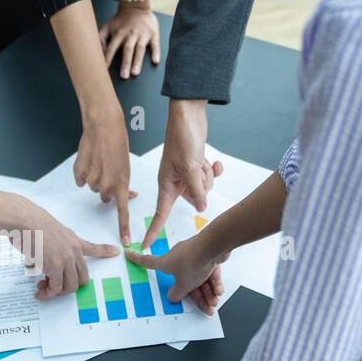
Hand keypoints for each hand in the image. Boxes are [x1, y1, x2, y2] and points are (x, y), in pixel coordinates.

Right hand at [19, 201, 120, 298]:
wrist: (24, 219)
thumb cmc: (30, 225)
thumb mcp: (48, 233)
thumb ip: (51, 249)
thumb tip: (38, 263)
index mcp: (73, 241)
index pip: (93, 248)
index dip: (105, 251)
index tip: (116, 251)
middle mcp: (73, 250)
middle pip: (82, 278)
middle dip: (68, 286)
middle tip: (52, 286)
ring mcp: (66, 258)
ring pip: (70, 286)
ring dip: (56, 292)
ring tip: (42, 289)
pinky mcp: (55, 266)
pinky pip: (56, 287)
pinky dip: (48, 293)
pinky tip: (39, 291)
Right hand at [74, 104, 133, 243]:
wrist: (103, 126)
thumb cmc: (117, 142)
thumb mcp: (126, 165)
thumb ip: (123, 183)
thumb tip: (127, 194)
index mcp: (120, 184)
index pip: (122, 212)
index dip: (123, 228)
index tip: (125, 241)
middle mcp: (105, 186)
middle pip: (104, 196)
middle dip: (106, 186)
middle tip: (109, 169)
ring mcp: (91, 181)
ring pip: (92, 186)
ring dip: (96, 177)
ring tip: (100, 160)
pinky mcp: (79, 174)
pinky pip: (81, 180)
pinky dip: (84, 172)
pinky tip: (89, 159)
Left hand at [98, 0, 159, 78]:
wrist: (136, 6)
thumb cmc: (120, 20)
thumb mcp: (108, 26)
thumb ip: (101, 38)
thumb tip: (99, 52)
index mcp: (119, 33)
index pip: (112, 48)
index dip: (108, 58)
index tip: (105, 70)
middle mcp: (130, 34)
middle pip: (127, 49)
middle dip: (125, 63)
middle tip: (124, 76)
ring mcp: (142, 34)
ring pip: (140, 48)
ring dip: (138, 61)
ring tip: (136, 72)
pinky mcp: (153, 33)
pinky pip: (155, 44)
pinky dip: (155, 52)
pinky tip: (155, 61)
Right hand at [125, 231, 227, 314]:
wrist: (215, 246)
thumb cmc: (194, 262)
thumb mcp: (183, 285)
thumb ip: (176, 293)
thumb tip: (172, 297)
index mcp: (166, 262)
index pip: (148, 262)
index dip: (137, 259)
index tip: (128, 254)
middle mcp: (178, 257)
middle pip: (183, 280)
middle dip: (195, 295)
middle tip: (205, 307)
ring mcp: (193, 254)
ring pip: (198, 277)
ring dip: (207, 292)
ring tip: (214, 303)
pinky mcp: (207, 254)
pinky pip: (208, 271)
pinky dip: (213, 282)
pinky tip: (218, 291)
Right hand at [142, 99, 220, 249]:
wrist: (189, 115)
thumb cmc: (182, 137)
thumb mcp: (190, 167)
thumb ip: (196, 190)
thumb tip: (201, 207)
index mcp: (166, 183)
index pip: (160, 212)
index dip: (153, 229)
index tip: (146, 245)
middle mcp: (175, 180)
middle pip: (193, 198)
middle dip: (201, 184)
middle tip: (198, 168)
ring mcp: (187, 173)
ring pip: (204, 186)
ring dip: (208, 174)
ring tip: (202, 160)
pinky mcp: (196, 166)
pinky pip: (209, 175)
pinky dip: (214, 169)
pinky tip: (215, 161)